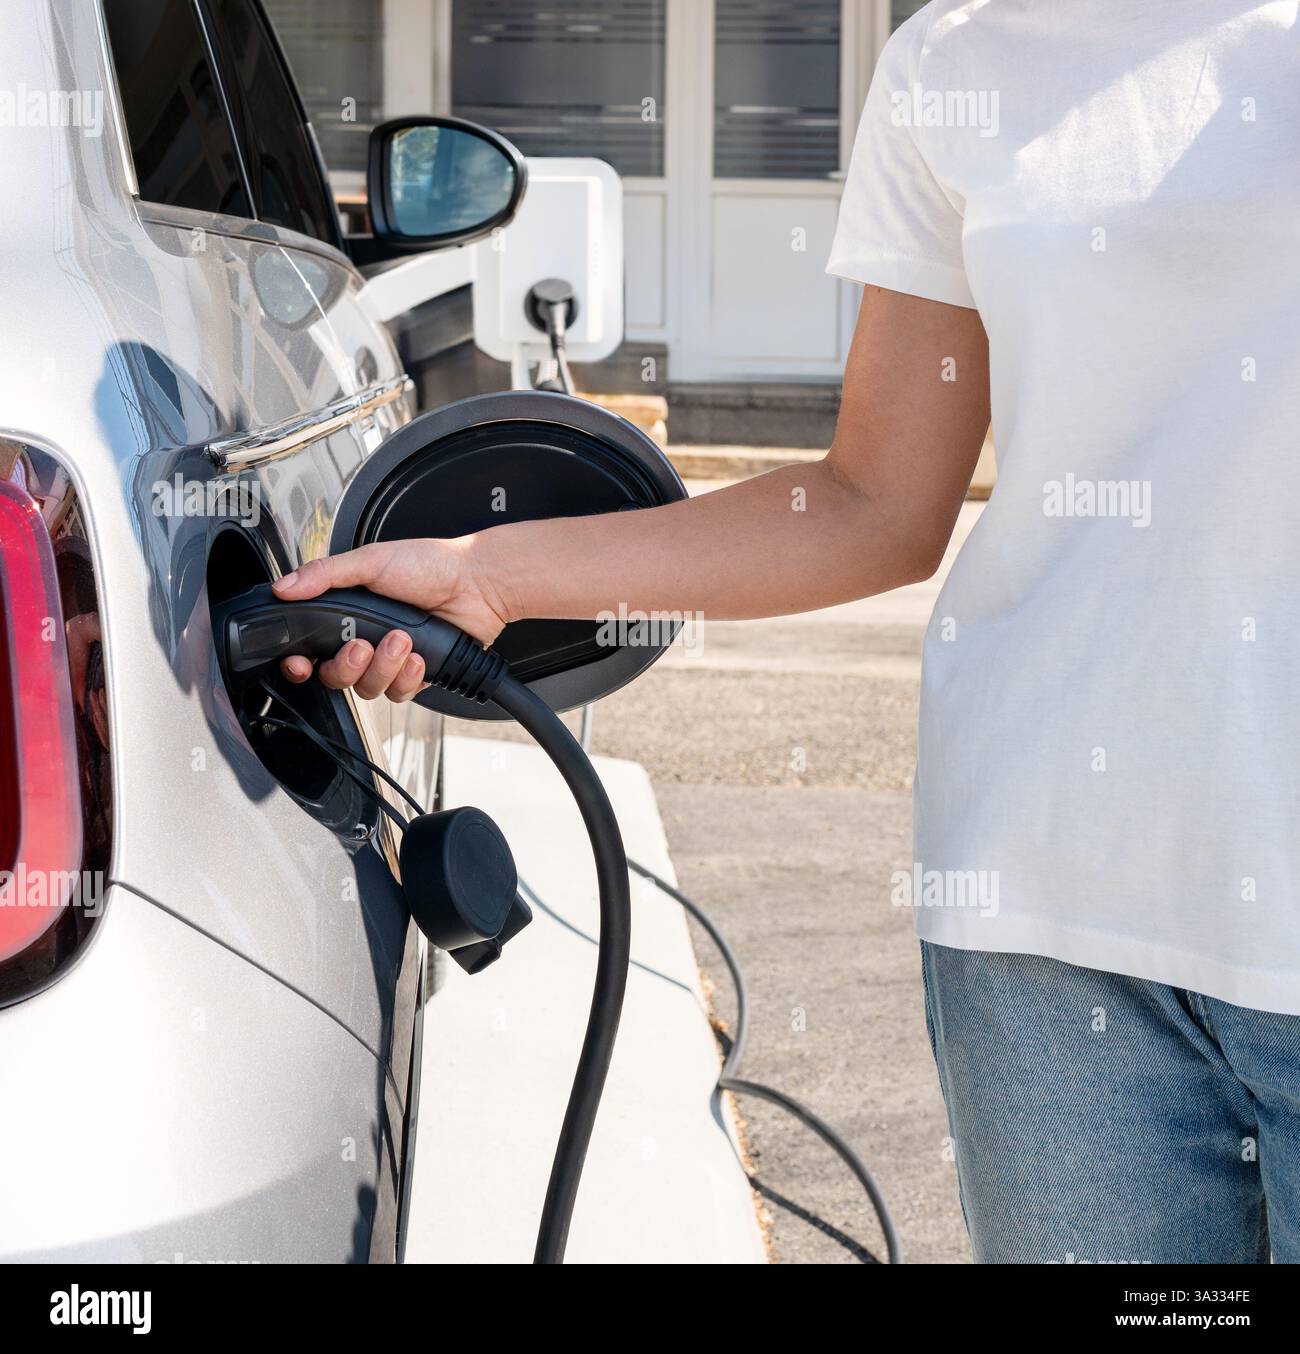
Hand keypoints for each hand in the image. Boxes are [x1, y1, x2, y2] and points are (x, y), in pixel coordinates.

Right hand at [271, 538, 511, 700]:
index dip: (299, 664)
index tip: (300, 663)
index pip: (309, 650)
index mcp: (347, 614)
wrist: (477, 583)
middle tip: (362, 645)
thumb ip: (324, 575)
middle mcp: (366, 640)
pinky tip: (420, 657)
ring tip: (403, 640)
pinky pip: (400, 693)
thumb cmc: (429, 565)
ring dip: (383, 667)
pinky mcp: (418, 675)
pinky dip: (408, 677)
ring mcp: (391, 660)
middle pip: (335, 677)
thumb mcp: (370, 560)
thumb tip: (284, 587)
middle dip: (346, 665)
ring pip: (368, 688)